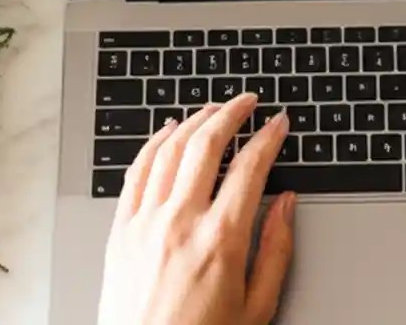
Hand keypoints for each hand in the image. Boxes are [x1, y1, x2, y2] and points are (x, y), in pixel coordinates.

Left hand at [98, 93, 296, 324]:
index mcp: (221, 240)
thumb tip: (286, 204)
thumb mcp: (257, 306)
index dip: (269, 138)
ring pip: (170, 149)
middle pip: (207, 144)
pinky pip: (136, 171)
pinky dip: (154, 142)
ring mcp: (145, 222)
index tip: (279, 124)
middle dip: (231, 113)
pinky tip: (168, 132)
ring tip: (213, 110)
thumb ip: (277, 249)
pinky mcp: (119, 230)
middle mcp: (180, 223)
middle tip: (247, 102)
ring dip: (194, 120)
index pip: (250, 168)